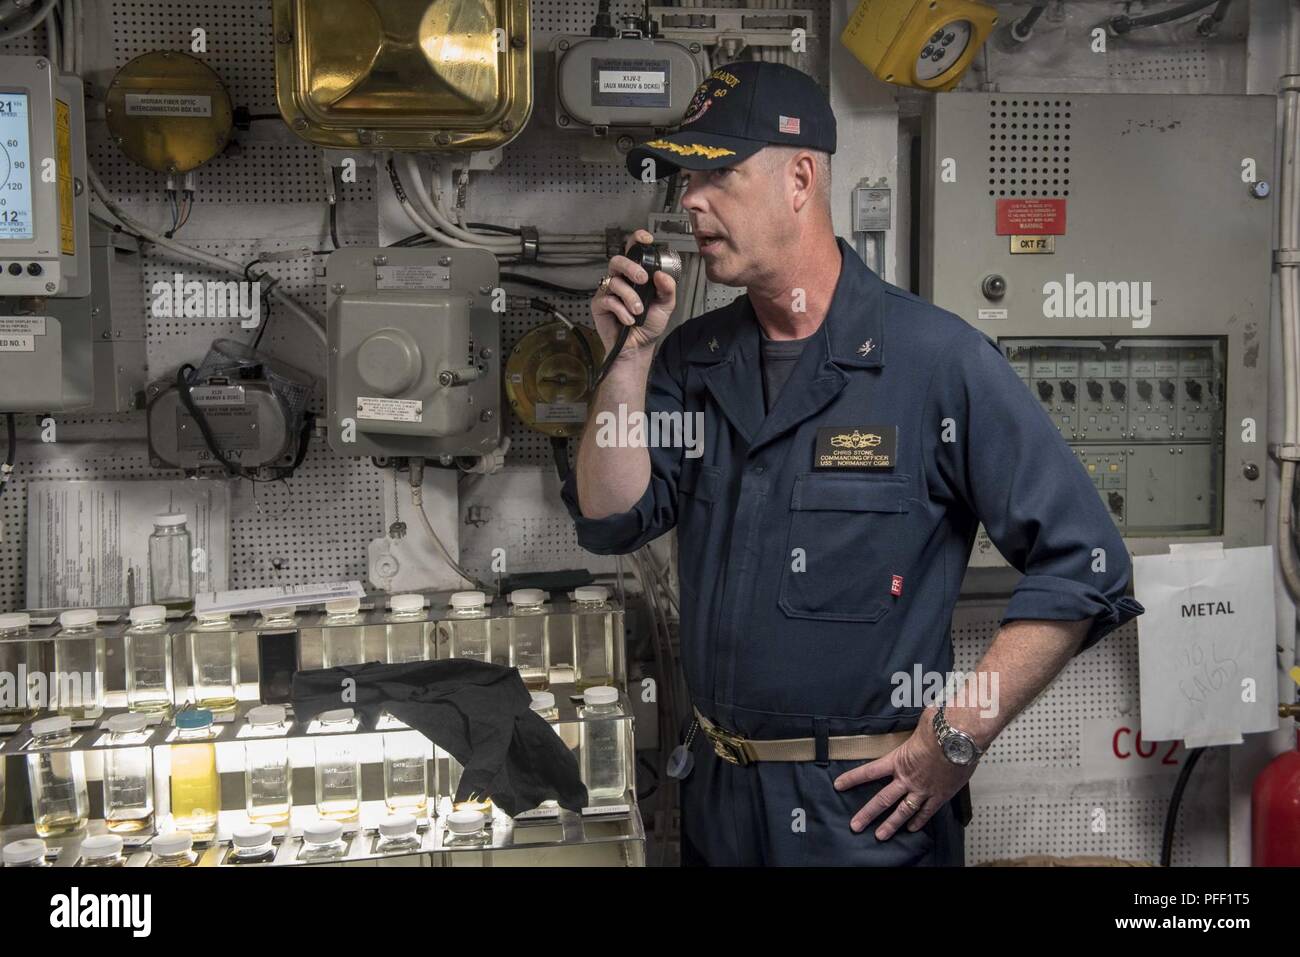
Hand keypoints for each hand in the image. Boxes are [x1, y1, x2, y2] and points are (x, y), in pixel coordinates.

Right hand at [591, 228, 676, 359]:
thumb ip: (667, 289)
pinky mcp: (599, 305)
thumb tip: (661, 275)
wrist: (639, 346)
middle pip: (617, 260)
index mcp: (636, 275)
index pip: (633, 252)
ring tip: (638, 310)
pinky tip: (629, 319)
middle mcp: (620, 280)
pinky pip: (608, 300)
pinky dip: (621, 310)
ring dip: (630, 297)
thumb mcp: (666, 305)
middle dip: (631, 267)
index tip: (646, 240)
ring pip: (614, 282)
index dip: (636, 241)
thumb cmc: (649, 324)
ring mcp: (608, 291)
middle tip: (642, 279)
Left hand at [833, 713, 977, 840]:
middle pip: (882, 800)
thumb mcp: (921, 722)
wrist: (962, 739)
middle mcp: (907, 778)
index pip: (869, 771)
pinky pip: (926, 812)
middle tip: (855, 826)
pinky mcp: (940, 796)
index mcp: (898, 760)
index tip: (839, 785)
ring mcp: (923, 790)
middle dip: (867, 814)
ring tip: (879, 836)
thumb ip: (916, 725)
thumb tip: (923, 714)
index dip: (852, 779)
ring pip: (902, 812)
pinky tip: (912, 828)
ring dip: (890, 825)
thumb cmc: (942, 726)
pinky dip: (919, 821)